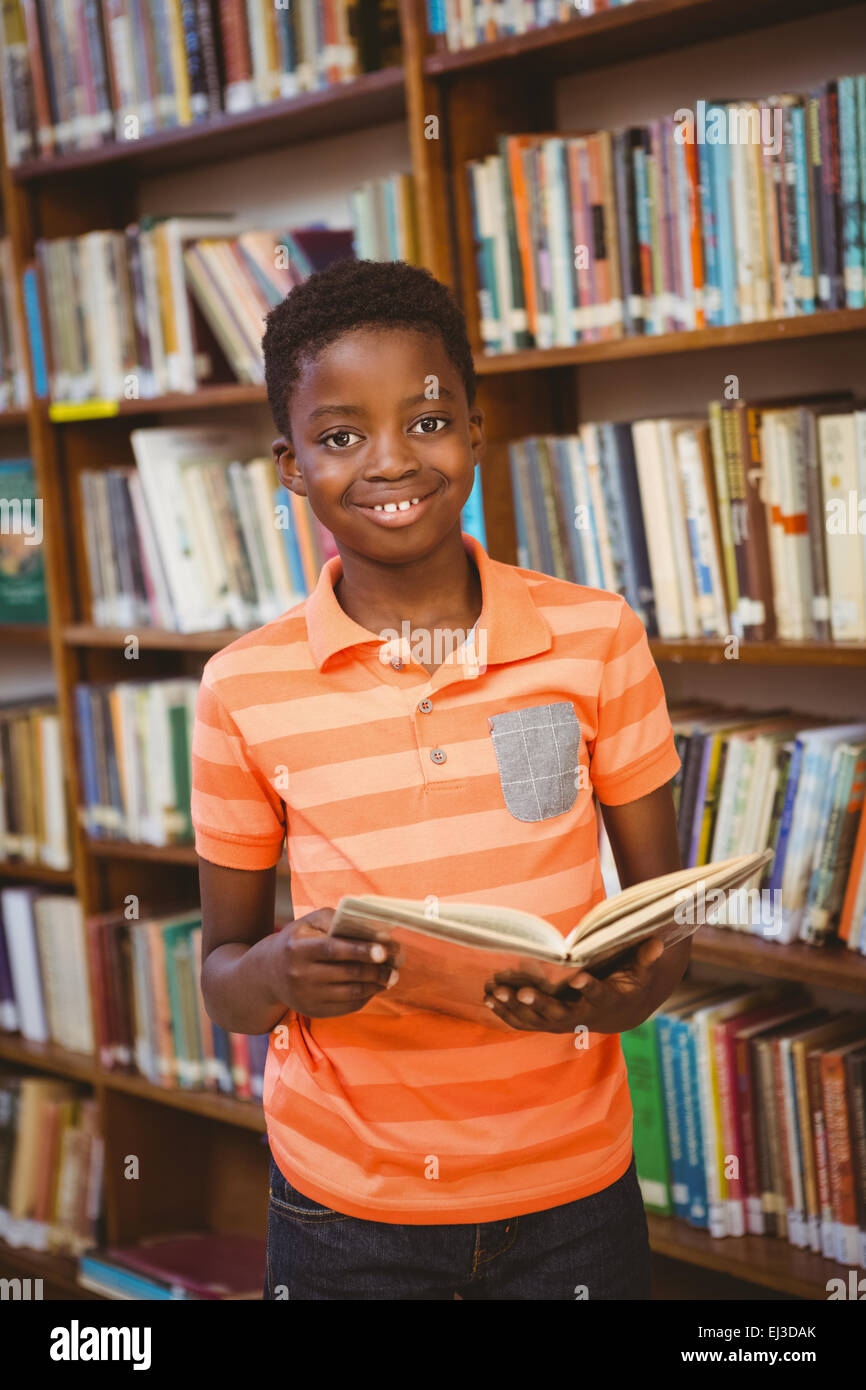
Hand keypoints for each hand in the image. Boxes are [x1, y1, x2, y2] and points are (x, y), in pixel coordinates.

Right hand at [271, 909, 400, 1017]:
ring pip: (351, 993)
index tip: (384, 951)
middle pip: (347, 973)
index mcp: (298, 948)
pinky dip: (366, 996)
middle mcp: (300, 974)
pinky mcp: (314, 1011)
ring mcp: (307, 996)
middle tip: (397, 964)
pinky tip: (375, 986)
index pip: (333, 950)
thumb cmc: (297, 941)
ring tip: (391, 976)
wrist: (268, 974)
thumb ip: (336, 920)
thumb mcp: (309, 923)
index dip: (360, 950)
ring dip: (376, 984)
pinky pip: (347, 1007)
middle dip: (377, 969)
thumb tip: (370, 929)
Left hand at [483, 937, 665, 1034]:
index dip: (588, 988)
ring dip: (515, 1007)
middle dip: (540, 1004)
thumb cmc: (628, 983)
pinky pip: (524, 1022)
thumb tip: (660, 940)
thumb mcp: (641, 970)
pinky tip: (488, 999)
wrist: (619, 1013)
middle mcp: (581, 1015)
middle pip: (559, 1014)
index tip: (578, 979)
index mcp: (604, 1000)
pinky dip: (506, 1013)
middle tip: (524, 991)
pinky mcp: (547, 1022)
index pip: (596, 995)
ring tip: (495, 992)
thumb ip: (646, 957)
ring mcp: (562, 1022)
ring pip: (535, 1020)